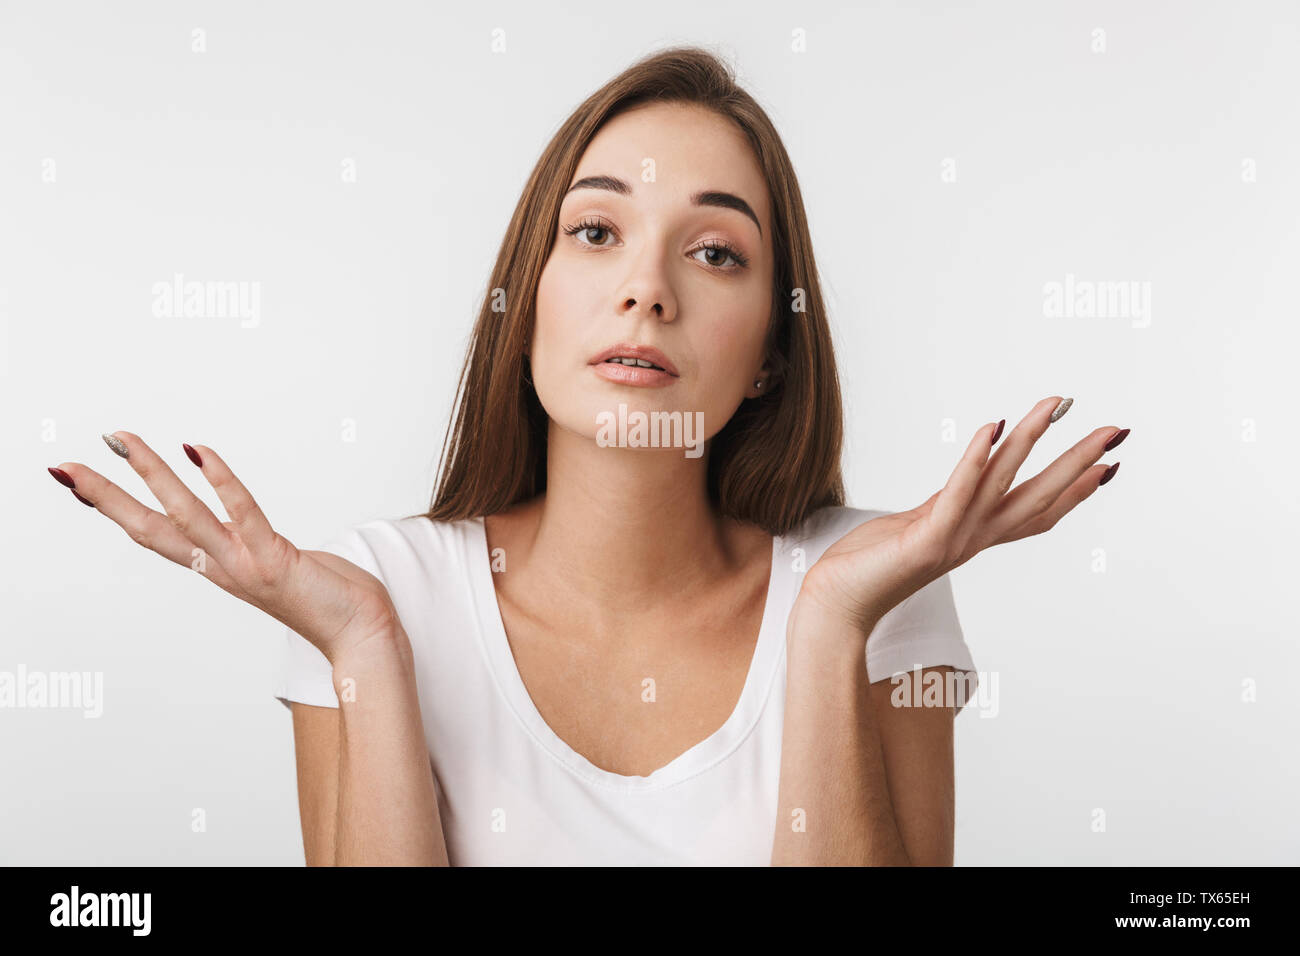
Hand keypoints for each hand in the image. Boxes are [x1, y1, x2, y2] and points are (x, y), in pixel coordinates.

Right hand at [48, 432, 399, 665]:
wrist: (362, 635)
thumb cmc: (327, 596)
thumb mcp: (274, 561)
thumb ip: (251, 541)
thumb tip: (238, 518)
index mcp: (218, 566)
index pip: (154, 533)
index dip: (115, 507)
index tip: (78, 480)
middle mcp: (221, 567)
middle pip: (150, 528)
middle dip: (106, 496)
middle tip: (65, 466)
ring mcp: (245, 564)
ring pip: (185, 516)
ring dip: (152, 475)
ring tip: (124, 440)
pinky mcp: (276, 559)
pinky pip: (243, 514)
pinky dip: (221, 480)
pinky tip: (198, 449)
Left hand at [799, 396, 1127, 631]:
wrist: (835, 606)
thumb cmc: (868, 566)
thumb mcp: (918, 528)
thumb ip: (946, 507)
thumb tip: (963, 486)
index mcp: (974, 539)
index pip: (1038, 513)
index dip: (1076, 490)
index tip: (1109, 462)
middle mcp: (973, 540)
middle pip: (1039, 496)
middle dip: (1078, 461)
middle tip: (1116, 430)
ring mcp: (954, 540)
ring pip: (1005, 484)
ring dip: (1032, 442)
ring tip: (1057, 406)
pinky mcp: (926, 539)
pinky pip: (957, 493)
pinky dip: (976, 459)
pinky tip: (992, 426)